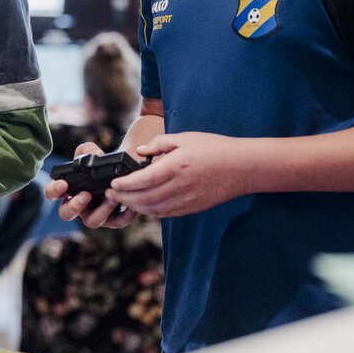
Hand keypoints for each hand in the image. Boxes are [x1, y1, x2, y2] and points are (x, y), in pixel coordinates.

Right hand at [43, 140, 136, 228]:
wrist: (120, 172)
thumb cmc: (99, 163)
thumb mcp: (91, 152)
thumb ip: (88, 149)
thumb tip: (96, 155)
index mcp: (66, 190)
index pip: (52, 193)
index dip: (54, 190)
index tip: (63, 184)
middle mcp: (77, 205)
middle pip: (66, 214)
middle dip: (75, 206)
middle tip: (86, 195)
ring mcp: (93, 214)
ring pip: (92, 221)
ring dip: (101, 210)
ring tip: (112, 197)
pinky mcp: (111, 220)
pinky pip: (116, 222)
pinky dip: (124, 215)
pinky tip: (131, 205)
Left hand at [107, 132, 247, 216]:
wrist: (243, 167)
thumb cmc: (214, 148)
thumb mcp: (184, 138)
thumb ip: (159, 144)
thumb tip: (140, 151)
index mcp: (175, 167)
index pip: (142, 180)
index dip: (124, 184)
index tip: (112, 182)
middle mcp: (179, 187)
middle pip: (144, 199)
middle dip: (123, 197)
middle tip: (110, 193)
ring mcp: (187, 200)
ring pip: (153, 210)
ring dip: (135, 207)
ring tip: (123, 200)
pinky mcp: (193, 208)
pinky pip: (166, 214)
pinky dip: (151, 212)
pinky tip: (143, 206)